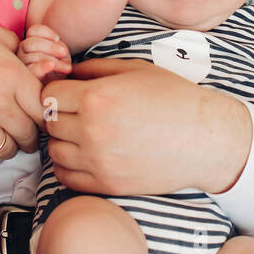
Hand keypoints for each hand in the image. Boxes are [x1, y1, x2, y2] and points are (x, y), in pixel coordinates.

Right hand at [0, 14, 45, 175]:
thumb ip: (7, 42)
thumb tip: (28, 55)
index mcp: (8, 72)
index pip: (43, 105)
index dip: (40, 110)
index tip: (33, 112)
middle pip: (30, 132)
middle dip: (26, 132)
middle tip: (17, 128)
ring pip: (8, 151)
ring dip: (5, 146)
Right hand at [18, 24, 71, 84]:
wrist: (58, 89)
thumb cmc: (59, 69)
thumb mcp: (61, 54)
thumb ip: (57, 45)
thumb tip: (58, 43)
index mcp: (31, 43)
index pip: (33, 31)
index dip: (46, 32)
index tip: (58, 38)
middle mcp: (23, 53)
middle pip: (31, 43)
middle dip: (50, 47)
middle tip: (64, 53)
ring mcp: (22, 66)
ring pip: (31, 56)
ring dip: (52, 60)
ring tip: (66, 67)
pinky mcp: (26, 79)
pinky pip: (31, 69)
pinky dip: (42, 66)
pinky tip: (51, 66)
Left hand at [40, 58, 251, 196]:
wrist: (205, 138)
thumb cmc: (173, 97)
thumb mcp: (134, 69)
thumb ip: (94, 68)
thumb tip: (65, 73)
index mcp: (96, 97)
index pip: (47, 95)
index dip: (56, 92)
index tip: (69, 94)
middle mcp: (91, 130)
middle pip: (49, 123)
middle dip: (59, 115)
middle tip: (77, 113)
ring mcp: (98, 161)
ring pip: (54, 151)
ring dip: (63, 142)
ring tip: (84, 134)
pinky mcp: (107, 184)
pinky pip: (66, 177)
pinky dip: (69, 166)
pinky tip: (87, 155)